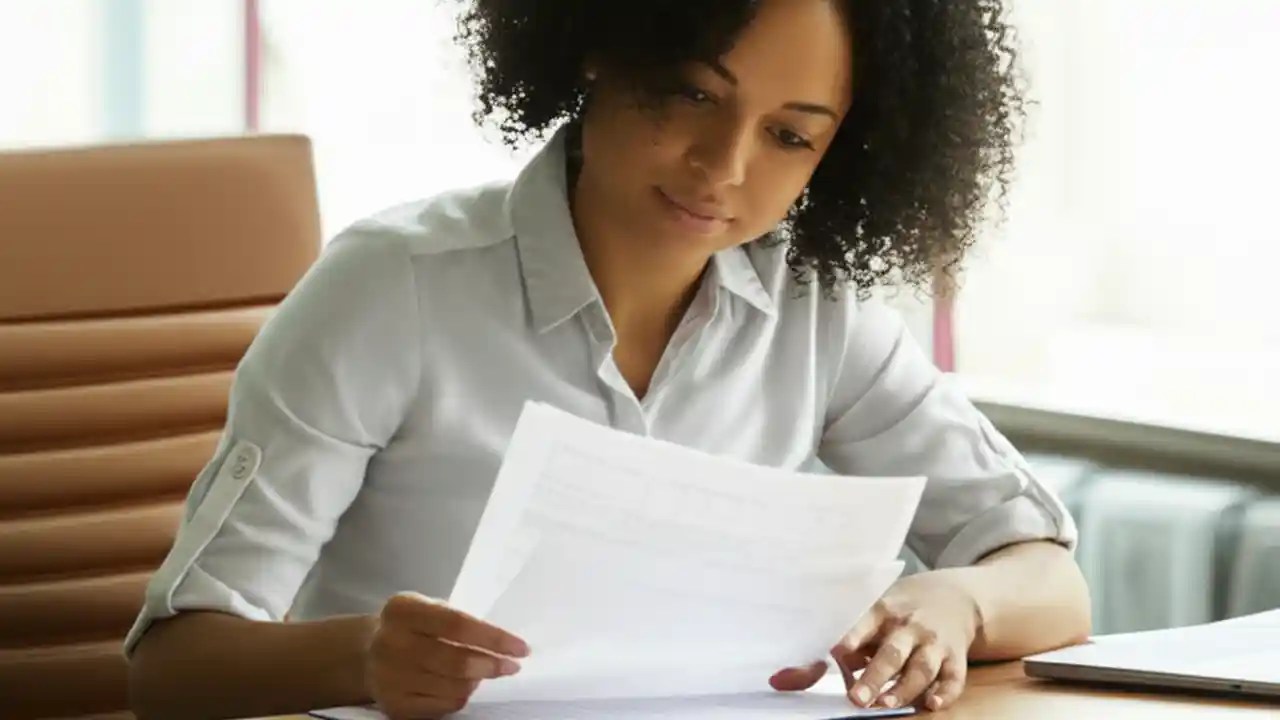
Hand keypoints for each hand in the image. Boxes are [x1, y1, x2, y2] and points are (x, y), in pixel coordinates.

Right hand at [365, 592, 529, 718]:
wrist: (365, 653)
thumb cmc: (412, 626)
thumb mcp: (428, 608)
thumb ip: (458, 620)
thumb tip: (503, 644)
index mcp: (402, 610)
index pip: (457, 624)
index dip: (494, 637)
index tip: (521, 647)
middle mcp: (391, 643)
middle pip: (456, 661)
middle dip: (492, 664)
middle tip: (512, 666)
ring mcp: (390, 678)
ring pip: (454, 687)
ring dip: (477, 681)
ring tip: (481, 671)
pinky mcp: (394, 706)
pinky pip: (444, 706)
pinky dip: (461, 696)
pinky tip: (461, 685)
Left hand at [770, 573, 979, 711]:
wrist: (954, 596)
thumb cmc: (897, 611)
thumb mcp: (871, 617)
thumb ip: (839, 647)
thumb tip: (786, 679)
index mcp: (881, 611)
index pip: (862, 624)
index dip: (850, 639)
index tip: (835, 654)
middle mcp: (908, 625)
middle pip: (892, 651)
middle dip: (875, 675)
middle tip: (857, 698)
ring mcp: (934, 641)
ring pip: (922, 666)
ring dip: (905, 686)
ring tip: (887, 704)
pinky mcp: (956, 657)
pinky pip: (954, 676)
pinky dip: (945, 691)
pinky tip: (932, 704)